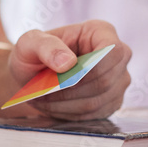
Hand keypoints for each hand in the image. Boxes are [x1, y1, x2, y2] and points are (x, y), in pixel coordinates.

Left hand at [9, 20, 131, 120]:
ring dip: (67, 105)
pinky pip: (95, 114)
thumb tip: (67, 63)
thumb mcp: (30, 43)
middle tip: (43, 92)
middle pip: (106, 80)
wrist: (32, 75)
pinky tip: (53, 107)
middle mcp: (117, 56)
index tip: (64, 77)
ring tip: (43, 100)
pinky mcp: (111, 102)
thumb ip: (46, 46)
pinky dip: (70, 114)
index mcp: (101, 32)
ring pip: (99, 101)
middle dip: (72, 90)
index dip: (93, 67)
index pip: (113, 51)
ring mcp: (117, 81)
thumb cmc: (33, 54)